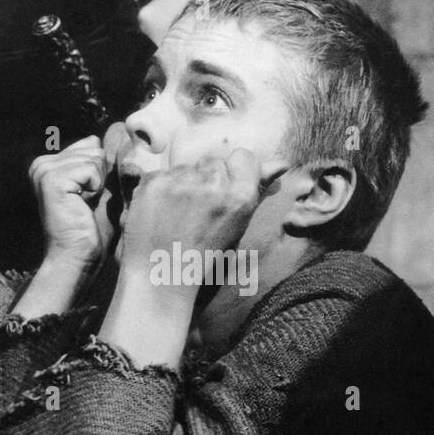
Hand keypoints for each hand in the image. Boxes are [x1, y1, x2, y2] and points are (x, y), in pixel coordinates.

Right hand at [27, 135, 113, 271]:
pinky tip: (81, 206)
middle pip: (94, 148)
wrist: (78, 257)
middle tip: (87, 203)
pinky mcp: (51, 179)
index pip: (92, 144)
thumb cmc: (92, 228)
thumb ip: (105, 162)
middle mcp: (41, 163)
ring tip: (83, 206)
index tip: (89, 197)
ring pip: (94, 158)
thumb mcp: (101, 188)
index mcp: (50, 163)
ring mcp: (43, 169)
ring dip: (98, 185)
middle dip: (100, 177)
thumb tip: (123, 135)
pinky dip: (95, 189)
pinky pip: (91, 169)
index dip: (101, 172)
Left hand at [120, 149, 263, 276]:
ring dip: (182, 183)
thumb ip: (258, 190)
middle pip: (212, 162)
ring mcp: (179, 181)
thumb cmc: (204, 258)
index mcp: (239, 197)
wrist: (161, 278)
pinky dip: (160, 189)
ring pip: (186, 167)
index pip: (244, 157)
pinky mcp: (153, 182)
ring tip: (176, 214)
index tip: (224, 191)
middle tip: (197, 210)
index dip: (234, 172)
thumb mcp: (238, 226)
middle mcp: (212, 183)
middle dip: (206, 179)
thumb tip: (280, 163)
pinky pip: (161, 174)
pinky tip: (160, 213)